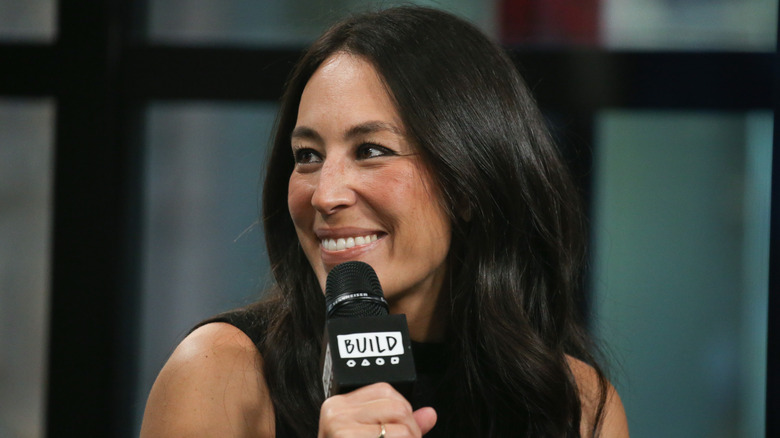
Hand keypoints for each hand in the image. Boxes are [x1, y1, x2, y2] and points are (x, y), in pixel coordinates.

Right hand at [318, 382, 436, 436]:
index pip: (384, 390)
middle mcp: (336, 412)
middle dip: (412, 430)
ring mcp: (340, 428)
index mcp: (339, 406)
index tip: (404, 429)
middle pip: (397, 407)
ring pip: (401, 427)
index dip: (403, 410)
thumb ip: (399, 425)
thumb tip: (429, 414)